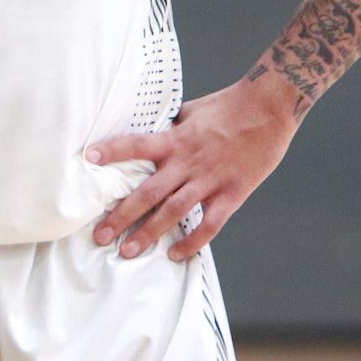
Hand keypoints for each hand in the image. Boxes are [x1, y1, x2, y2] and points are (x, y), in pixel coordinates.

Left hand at [85, 76, 300, 261]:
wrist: (271, 107)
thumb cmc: (230, 105)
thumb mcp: (192, 110)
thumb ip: (170, 127)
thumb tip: (149, 129)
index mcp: (176, 138)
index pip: (137, 144)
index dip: (113, 150)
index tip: (89, 158)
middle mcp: (188, 161)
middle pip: (149, 191)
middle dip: (122, 215)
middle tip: (100, 236)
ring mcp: (210, 179)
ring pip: (174, 211)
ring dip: (149, 233)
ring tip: (128, 251)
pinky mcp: (233, 193)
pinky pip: (210, 223)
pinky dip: (192, 241)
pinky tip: (175, 255)